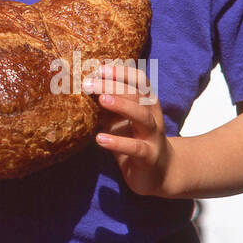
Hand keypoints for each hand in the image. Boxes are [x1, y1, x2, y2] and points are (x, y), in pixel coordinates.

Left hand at [84, 60, 174, 196]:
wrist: (159, 174)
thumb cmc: (134, 140)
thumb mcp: (119, 120)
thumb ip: (107, 104)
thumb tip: (83, 85)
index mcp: (147, 104)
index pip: (140, 81)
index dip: (122, 72)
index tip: (100, 67)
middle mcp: (152, 116)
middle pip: (137, 95)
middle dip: (114, 86)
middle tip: (90, 82)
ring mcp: (153, 136)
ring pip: (142, 116)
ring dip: (122, 105)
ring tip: (102, 100)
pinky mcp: (149, 157)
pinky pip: (135, 147)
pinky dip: (118, 142)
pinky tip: (100, 138)